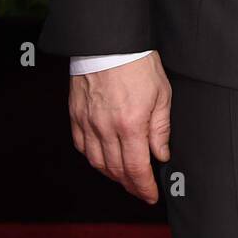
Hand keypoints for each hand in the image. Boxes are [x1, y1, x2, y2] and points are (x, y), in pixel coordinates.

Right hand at [69, 52, 170, 203]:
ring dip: (112, 175)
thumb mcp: (162, 94)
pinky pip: (82, 147)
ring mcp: (88, 123)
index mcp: (131, 125)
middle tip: (141, 190)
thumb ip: (161, 129)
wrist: (109, 42)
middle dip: (131, 185)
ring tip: (125, 178)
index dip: (144, 187)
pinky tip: (103, 160)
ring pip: (98, 163)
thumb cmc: (138, 63)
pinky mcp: (76, 116)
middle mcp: (106, 129)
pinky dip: (94, 159)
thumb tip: (161, 154)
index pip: (137, 169)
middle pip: (117, 170)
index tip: (151, 195)